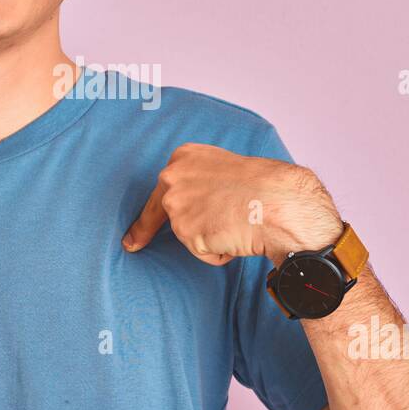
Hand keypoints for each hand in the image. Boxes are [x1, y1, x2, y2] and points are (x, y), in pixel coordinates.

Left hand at [121, 142, 342, 266]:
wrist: (278, 201)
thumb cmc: (264, 186)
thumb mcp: (225, 168)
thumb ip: (201, 180)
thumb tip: (195, 202)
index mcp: (182, 157)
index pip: (161, 189)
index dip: (148, 214)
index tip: (132, 233)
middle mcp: (172, 177)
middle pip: (161, 213)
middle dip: (144, 232)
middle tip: (130, 245)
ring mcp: (177, 205)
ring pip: (188, 235)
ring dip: (211, 238)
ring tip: (235, 224)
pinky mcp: (186, 232)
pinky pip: (202, 252)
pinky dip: (218, 252)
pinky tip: (234, 236)